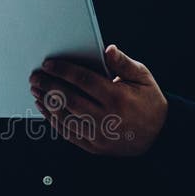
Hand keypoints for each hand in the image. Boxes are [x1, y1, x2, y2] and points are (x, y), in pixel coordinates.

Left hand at [29, 44, 167, 156]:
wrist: (159, 135)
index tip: (49, 64)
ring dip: (47, 103)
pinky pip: (68, 133)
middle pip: (69, 99)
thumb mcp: (142, 77)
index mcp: (117, 97)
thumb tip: (107, 49)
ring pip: (65, 117)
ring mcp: (99, 134)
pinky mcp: (94, 146)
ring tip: (36, 91)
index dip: (63, 71)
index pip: (83, 80)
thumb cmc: (149, 102)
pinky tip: (46, 110)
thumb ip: (123, 63)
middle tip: (35, 77)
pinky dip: (54, 121)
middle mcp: (106, 117)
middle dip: (49, 86)